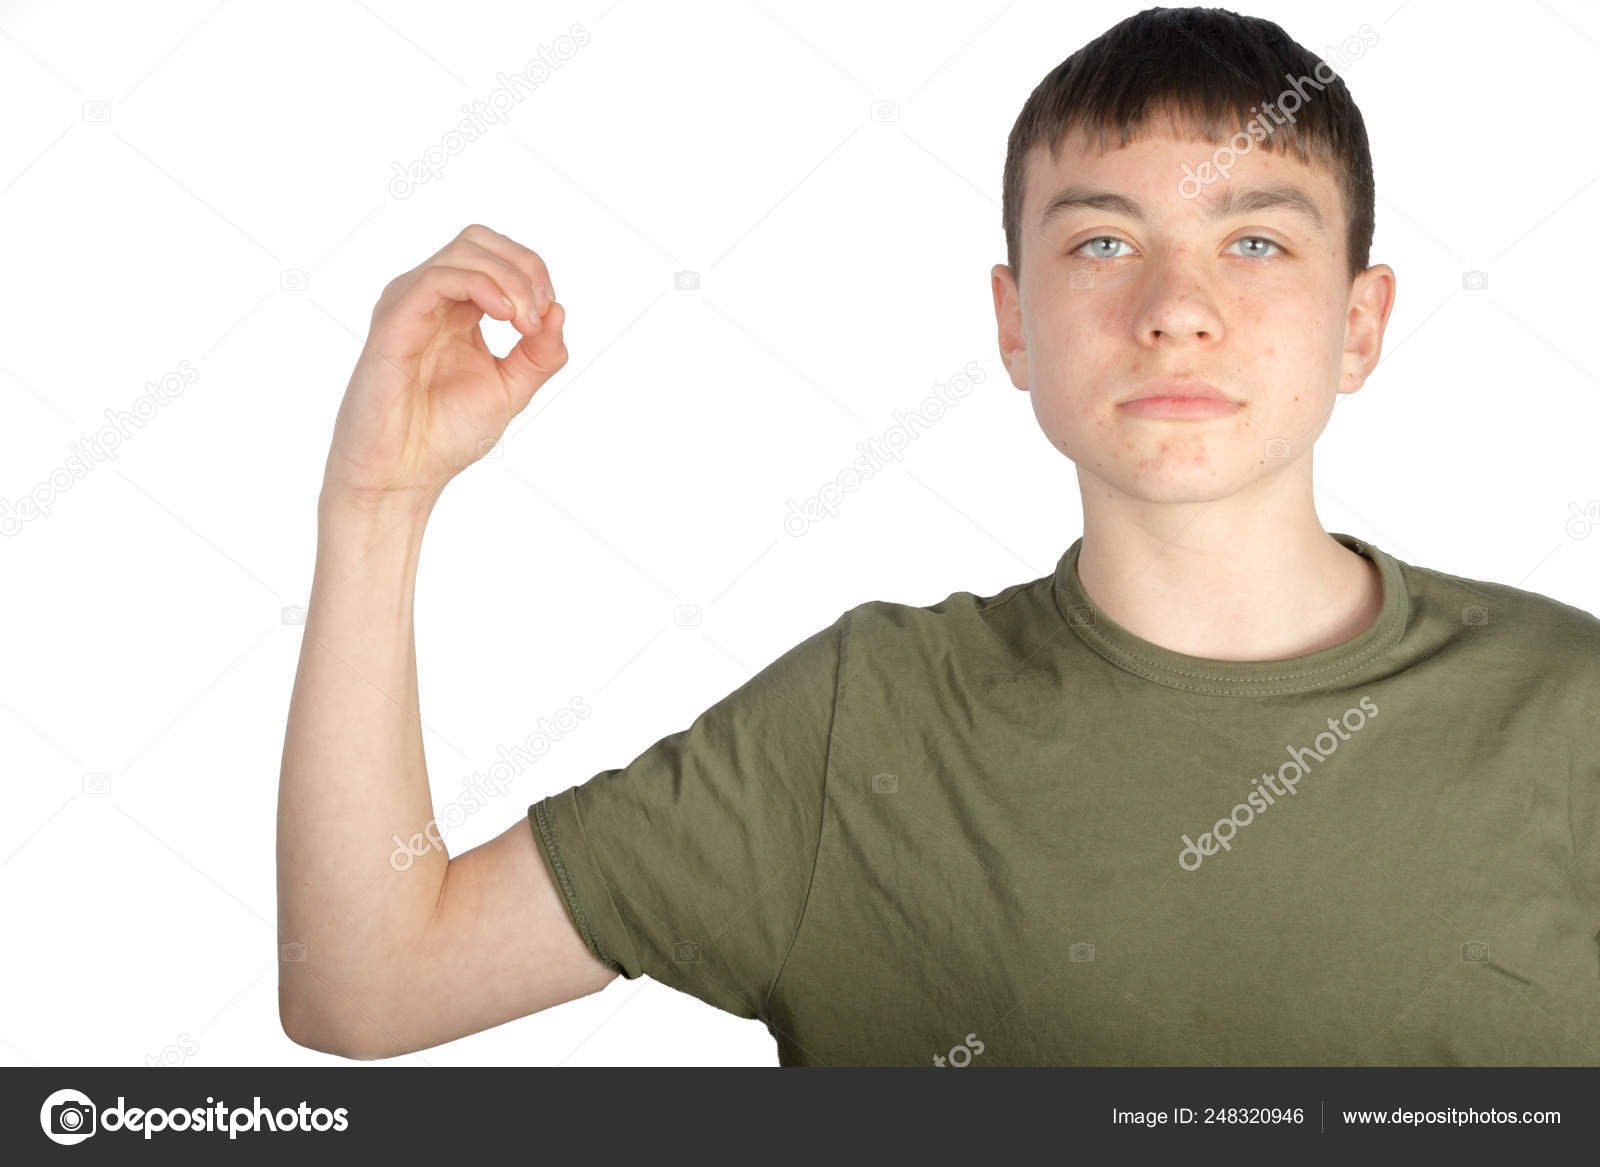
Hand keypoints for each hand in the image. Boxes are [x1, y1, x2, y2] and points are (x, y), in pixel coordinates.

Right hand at [322, 224, 567, 508]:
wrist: (404, 473)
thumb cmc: (444, 435)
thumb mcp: (511, 389)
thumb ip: (540, 354)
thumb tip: (559, 310)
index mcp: (455, 310)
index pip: (494, 256)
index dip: (530, 273)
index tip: (545, 320)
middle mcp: (429, 300)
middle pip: (478, 240)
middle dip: (523, 266)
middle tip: (537, 315)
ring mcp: (408, 305)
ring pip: (463, 253)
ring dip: (509, 279)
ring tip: (525, 323)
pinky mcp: (394, 321)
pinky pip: (437, 279)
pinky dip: (481, 287)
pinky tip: (506, 317)